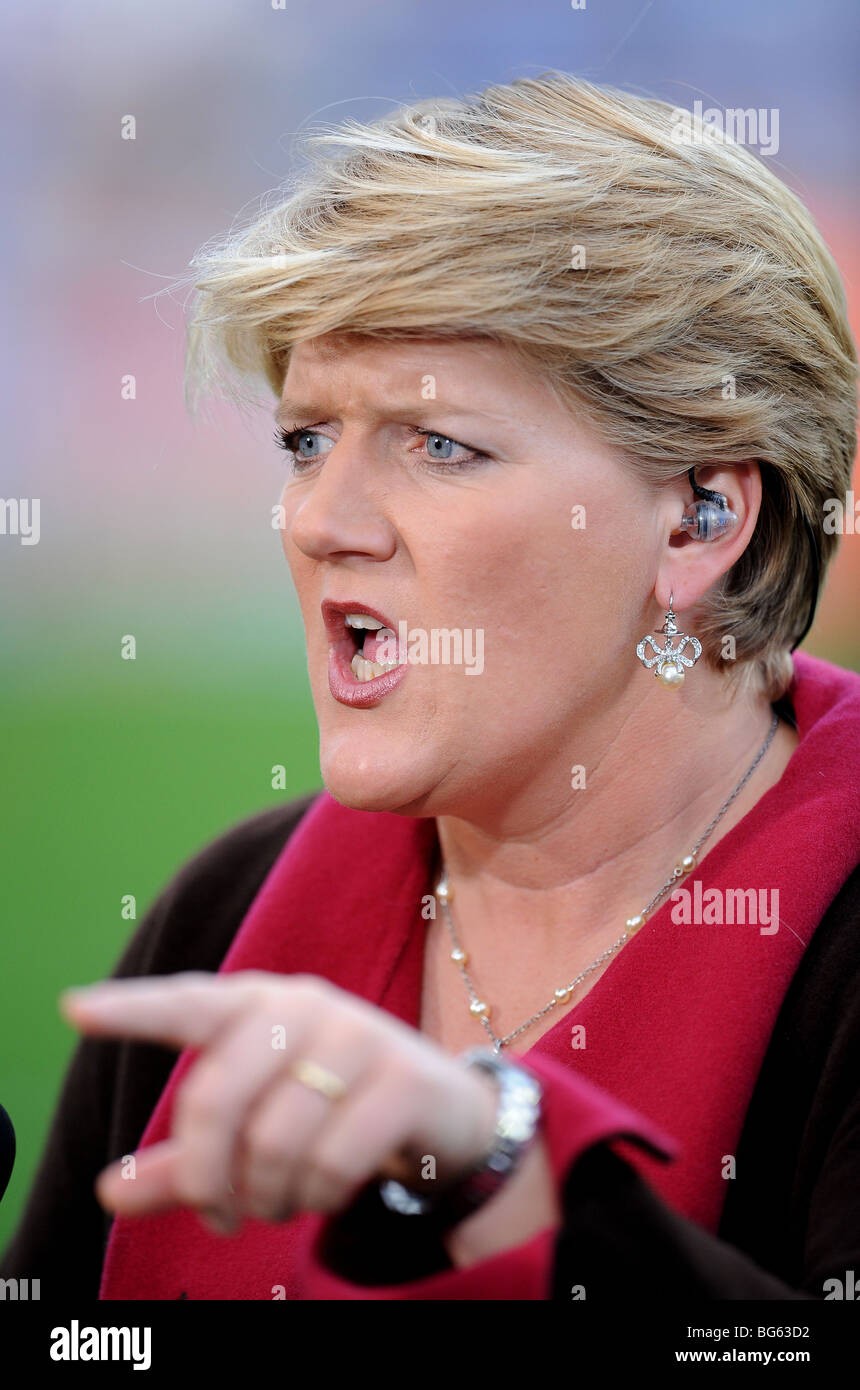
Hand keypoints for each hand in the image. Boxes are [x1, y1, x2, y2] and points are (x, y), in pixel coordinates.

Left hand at [60, 971, 503, 1235]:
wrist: (442, 1110)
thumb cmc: (326, 1110)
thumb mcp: (252, 1127)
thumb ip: (183, 1161)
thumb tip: (110, 1193)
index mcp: (253, 1005)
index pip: (184, 1004)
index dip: (131, 1011)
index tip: (75, 1010)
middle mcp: (301, 1006)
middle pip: (215, 1099)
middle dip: (207, 1178)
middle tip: (219, 1216)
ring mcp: (355, 1034)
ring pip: (273, 1143)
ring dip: (268, 1198)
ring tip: (280, 1202)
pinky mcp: (401, 1077)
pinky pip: (331, 1161)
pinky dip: (318, 1197)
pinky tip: (325, 1192)